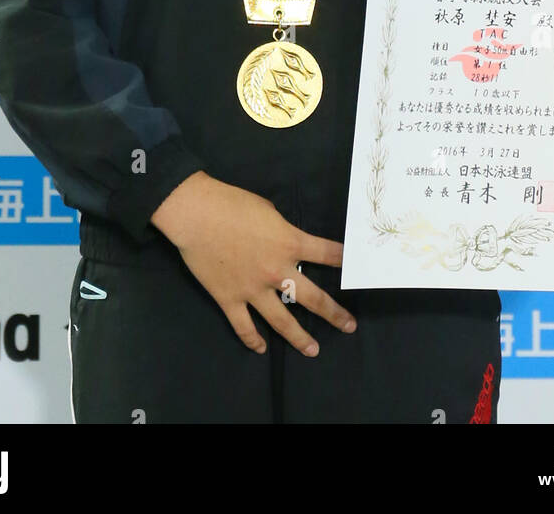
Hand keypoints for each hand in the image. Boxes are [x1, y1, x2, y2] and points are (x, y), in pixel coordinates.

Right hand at [150, 172, 356, 356]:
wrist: (197, 214)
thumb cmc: (232, 203)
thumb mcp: (267, 210)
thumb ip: (280, 230)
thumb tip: (282, 240)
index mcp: (289, 242)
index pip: (326, 253)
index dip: (343, 260)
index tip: (357, 268)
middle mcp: (277, 271)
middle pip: (313, 298)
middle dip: (334, 313)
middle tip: (349, 326)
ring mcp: (253, 289)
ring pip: (282, 322)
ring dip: (299, 338)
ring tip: (313, 350)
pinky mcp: (230, 299)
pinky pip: (244, 326)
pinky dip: (252, 340)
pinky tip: (261, 348)